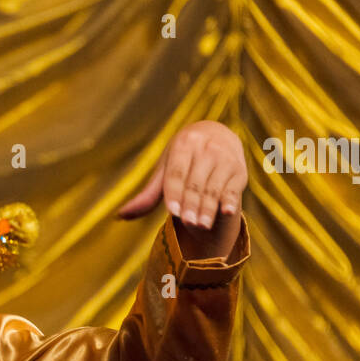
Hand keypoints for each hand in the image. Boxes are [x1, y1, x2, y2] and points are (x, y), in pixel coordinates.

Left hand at [116, 120, 247, 229]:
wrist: (219, 135)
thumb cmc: (184, 157)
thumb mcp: (166, 168)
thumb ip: (148, 194)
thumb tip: (120, 215)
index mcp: (183, 144)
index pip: (176, 173)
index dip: (174, 192)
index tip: (171, 211)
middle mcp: (206, 148)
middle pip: (195, 183)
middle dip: (190, 204)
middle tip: (186, 222)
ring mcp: (224, 158)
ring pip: (213, 188)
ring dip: (207, 208)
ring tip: (201, 225)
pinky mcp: (239, 170)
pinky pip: (232, 188)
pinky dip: (229, 200)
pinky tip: (226, 212)